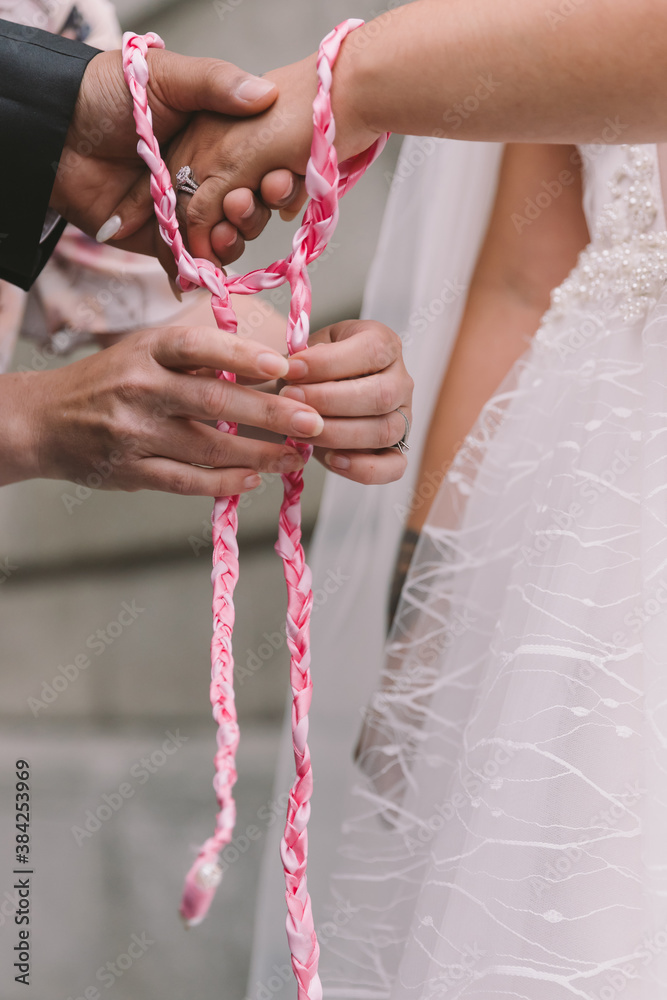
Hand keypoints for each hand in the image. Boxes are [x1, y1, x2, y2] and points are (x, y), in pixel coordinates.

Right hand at [1, 326, 326, 494]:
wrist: (47, 420)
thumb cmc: (111, 380)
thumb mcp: (145, 351)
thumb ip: (198, 359)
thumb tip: (265, 369)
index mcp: (148, 351)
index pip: (199, 347)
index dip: (242, 356)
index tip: (283, 366)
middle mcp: (141, 389)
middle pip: (215, 401)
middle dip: (271, 413)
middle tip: (311, 421)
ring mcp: (135, 433)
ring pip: (209, 447)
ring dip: (259, 455)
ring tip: (294, 457)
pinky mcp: (131, 471)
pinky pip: (187, 481)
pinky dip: (224, 482)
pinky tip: (253, 481)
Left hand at [51, 48, 305, 269]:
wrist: (55, 132)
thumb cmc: (107, 93)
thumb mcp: (166, 76)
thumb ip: (216, 82)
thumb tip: (265, 93)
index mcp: (214, 141)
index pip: (258, 169)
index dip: (272, 180)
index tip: (278, 181)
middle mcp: (203, 178)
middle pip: (246, 210)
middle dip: (250, 216)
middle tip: (239, 208)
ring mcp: (182, 212)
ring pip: (222, 240)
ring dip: (228, 244)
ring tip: (219, 237)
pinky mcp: (159, 240)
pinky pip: (186, 261)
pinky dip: (198, 270)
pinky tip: (206, 267)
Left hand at [280, 320, 412, 484]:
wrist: (311, 392)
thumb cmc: (310, 370)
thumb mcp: (305, 353)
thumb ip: (300, 360)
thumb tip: (290, 371)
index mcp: (383, 344)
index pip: (371, 350)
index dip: (329, 363)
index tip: (291, 370)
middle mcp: (401, 380)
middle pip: (381, 395)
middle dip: (329, 401)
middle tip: (291, 401)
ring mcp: (403, 416)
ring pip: (385, 430)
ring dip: (338, 434)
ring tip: (301, 431)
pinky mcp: (397, 448)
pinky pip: (394, 466)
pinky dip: (364, 468)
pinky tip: (332, 460)